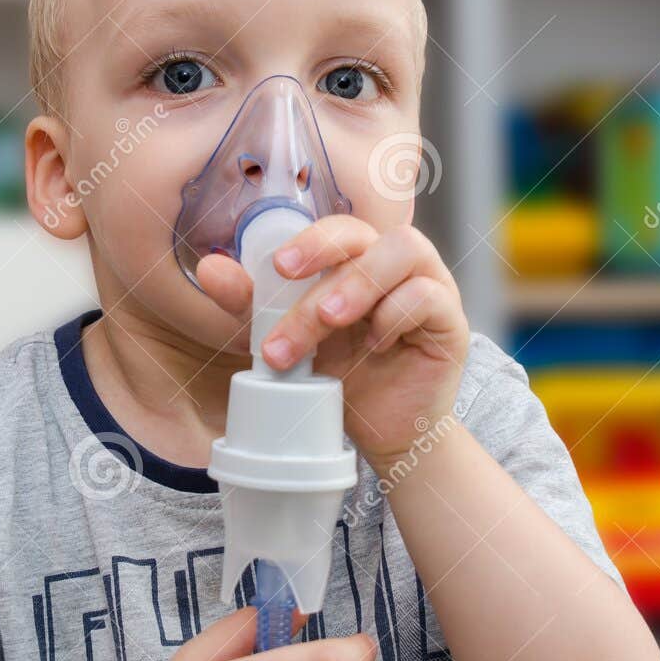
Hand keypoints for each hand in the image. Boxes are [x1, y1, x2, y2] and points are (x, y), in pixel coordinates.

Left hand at [198, 216, 468, 468]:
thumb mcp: (290, 341)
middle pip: (364, 234)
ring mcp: (429, 285)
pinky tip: (374, 345)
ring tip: (330, 320)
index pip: (336, 228)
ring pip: (402, 252)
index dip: (309, 239)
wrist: (384, 433)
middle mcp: (394, 263)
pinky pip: (429, 295)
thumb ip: (251, 306)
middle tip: (292, 290)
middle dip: (323, 258)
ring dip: (359, 283)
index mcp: (356, 259)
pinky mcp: (451, 320)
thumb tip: (209, 269)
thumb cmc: (342, 376)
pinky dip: (397, 314)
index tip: (277, 268)